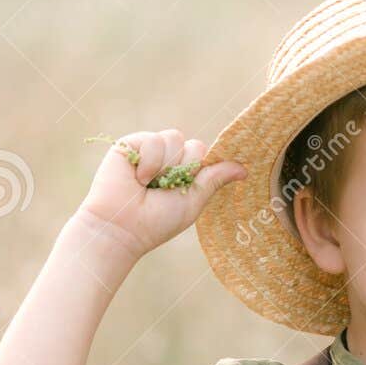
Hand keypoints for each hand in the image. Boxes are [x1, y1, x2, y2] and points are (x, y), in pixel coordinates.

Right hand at [75, 129, 246, 258]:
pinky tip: (137, 177)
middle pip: (194, 145)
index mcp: (184, 172)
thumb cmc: (157, 221)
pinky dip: (150, 162)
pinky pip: (155, 139)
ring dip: (166, 166)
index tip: (181, 191)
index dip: (196, 172)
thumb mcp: (193, 200)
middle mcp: (169, 158)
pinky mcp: (131, 143)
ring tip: (148, 184)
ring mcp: (150, 149)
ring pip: (176, 138)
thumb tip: (244, 168)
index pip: (203, 155)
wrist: (121, 226)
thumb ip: (215, 179)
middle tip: (163, 189)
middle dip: (183, 169)